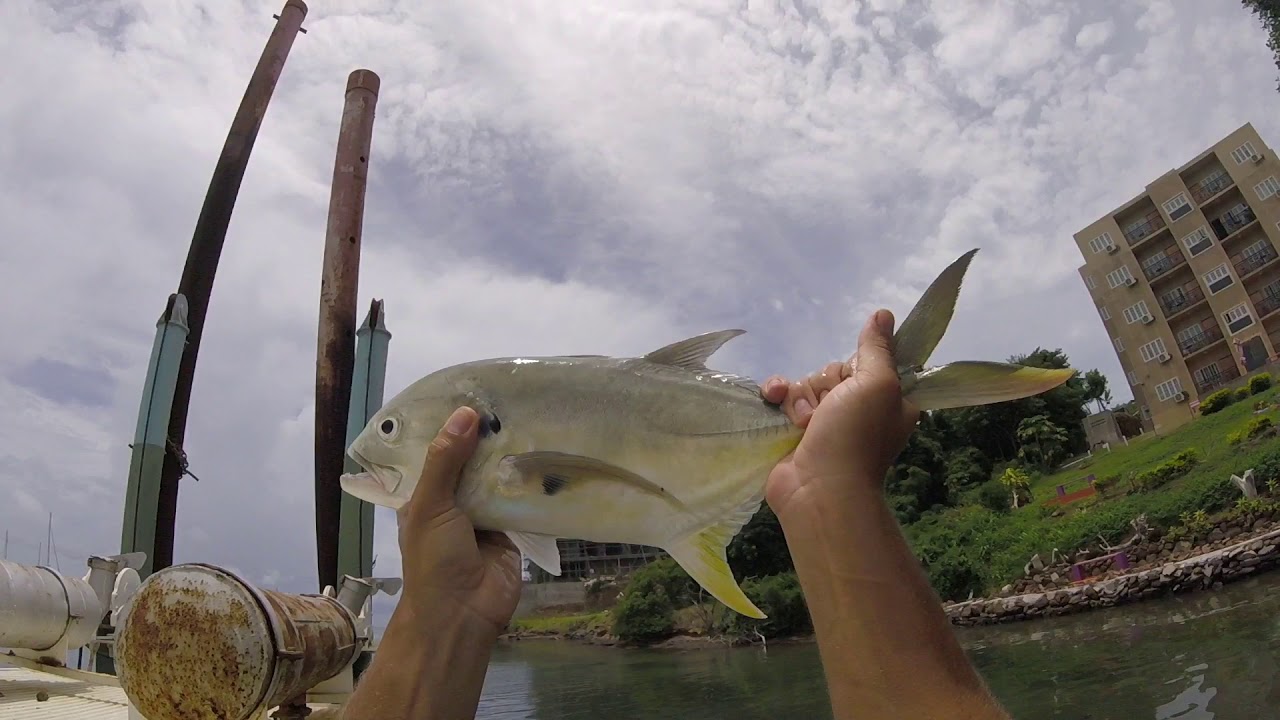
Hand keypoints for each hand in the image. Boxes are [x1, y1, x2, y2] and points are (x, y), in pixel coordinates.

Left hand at [395, 406, 522, 632]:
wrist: (463, 612)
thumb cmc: (434, 559)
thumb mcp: (430, 505)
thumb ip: (446, 460)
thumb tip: (466, 413)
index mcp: (426, 493)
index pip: (438, 450)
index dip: (451, 424)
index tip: (472, 390)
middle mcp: (455, 499)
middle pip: (472, 459)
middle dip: (487, 436)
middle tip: (512, 397)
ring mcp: (485, 512)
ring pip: (499, 475)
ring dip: (512, 455)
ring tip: (535, 415)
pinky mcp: (513, 526)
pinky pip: (522, 497)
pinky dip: (532, 480)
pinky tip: (548, 451)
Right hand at [759, 309, 919, 515]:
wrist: (818, 488)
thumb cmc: (855, 436)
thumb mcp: (877, 383)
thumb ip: (877, 348)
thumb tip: (882, 314)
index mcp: (887, 400)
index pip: (868, 362)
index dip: (856, 367)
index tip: (855, 379)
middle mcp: (858, 410)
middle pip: (833, 371)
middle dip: (825, 385)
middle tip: (830, 409)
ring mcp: (825, 422)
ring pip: (807, 383)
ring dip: (801, 397)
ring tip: (804, 422)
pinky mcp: (794, 430)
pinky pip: (783, 396)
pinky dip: (777, 396)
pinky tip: (774, 400)